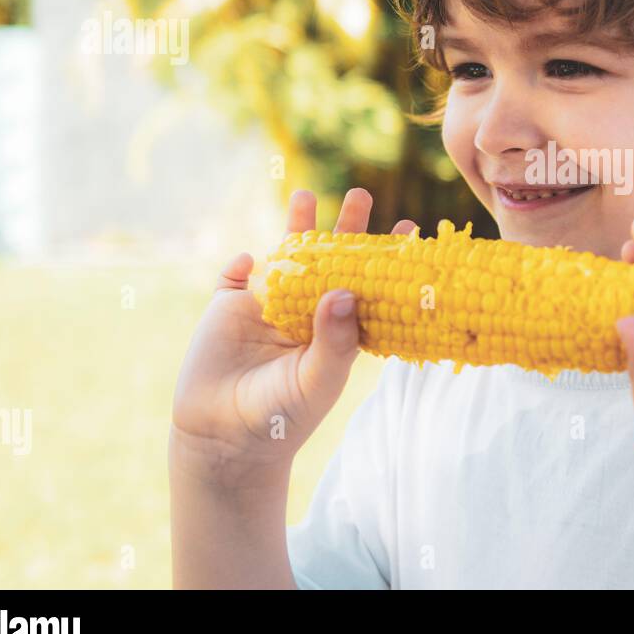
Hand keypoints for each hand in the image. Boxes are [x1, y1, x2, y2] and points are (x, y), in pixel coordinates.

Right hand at [170, 187, 415, 488]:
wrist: (225, 438)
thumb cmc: (283, 415)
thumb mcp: (318, 381)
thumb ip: (335, 341)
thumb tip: (345, 292)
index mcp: (337, 326)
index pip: (368, 284)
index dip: (386, 258)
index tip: (409, 229)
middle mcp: (307, 308)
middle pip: (331, 258)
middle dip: (345, 226)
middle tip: (361, 195)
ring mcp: (268, 303)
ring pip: (285, 255)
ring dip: (295, 226)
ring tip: (306, 195)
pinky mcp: (229, 305)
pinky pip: (236, 274)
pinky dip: (241, 265)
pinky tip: (249, 261)